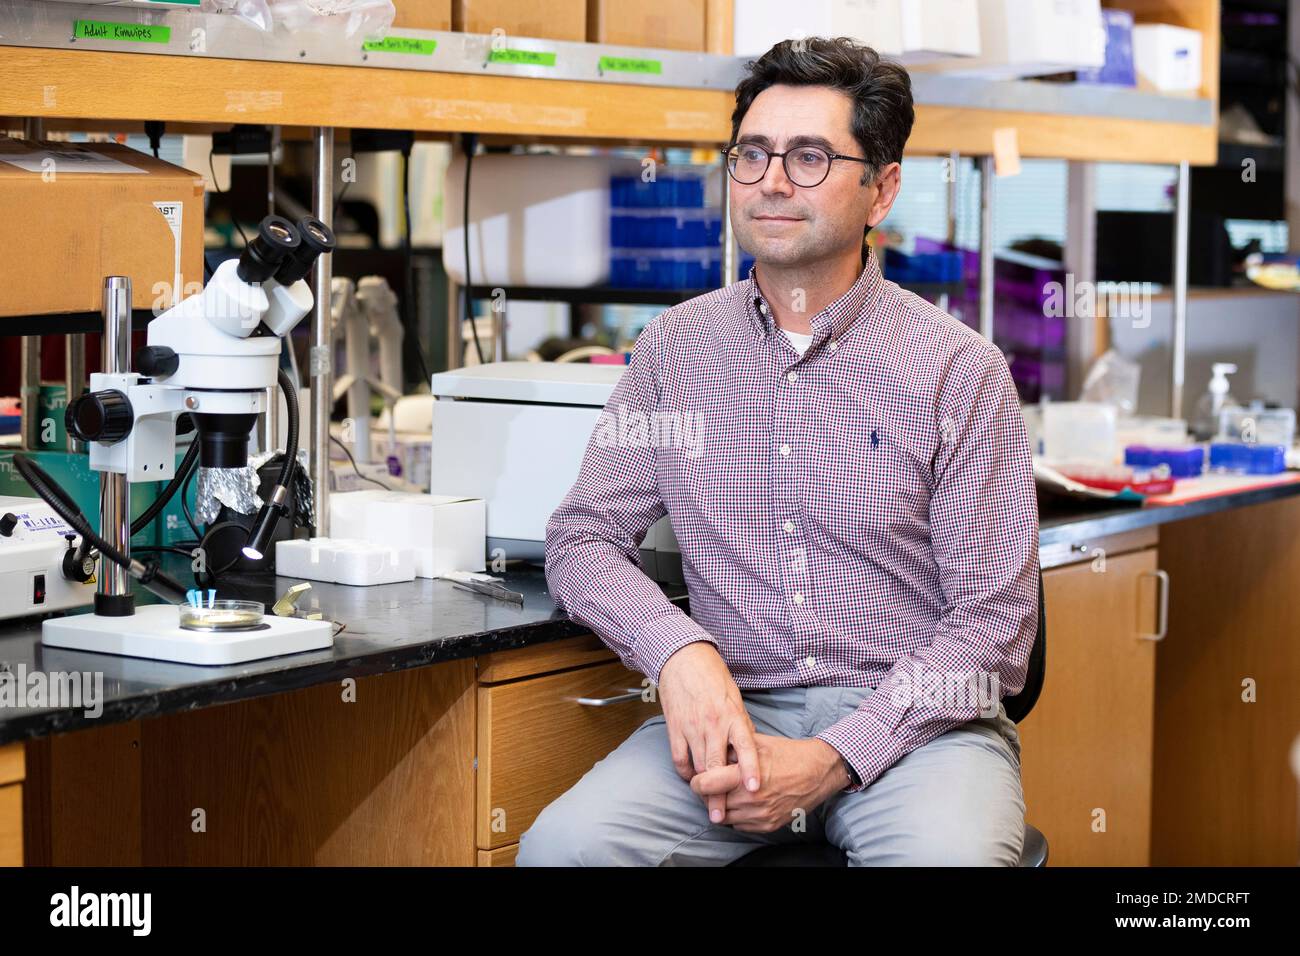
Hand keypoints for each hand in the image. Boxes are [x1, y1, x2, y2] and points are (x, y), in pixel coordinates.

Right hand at [657, 642, 760, 824]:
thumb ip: (741, 727)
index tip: (754, 789)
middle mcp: (713, 724)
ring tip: (708, 805)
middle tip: (720, 816)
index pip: (745, 747)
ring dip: (702, 788)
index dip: (750, 769)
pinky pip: (679, 759)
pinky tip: (691, 779)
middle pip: (716, 767)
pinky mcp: (674, 728)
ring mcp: (692, 727)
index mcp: (733, 715)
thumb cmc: (714, 678)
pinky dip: (685, 772)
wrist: (684, 659)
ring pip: (696, 766)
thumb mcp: (735, 700)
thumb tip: (747, 753)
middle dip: (718, 795)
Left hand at [690, 734, 849, 833]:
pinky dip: (736, 815)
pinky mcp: (768, 826)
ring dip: (721, 807)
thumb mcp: (757, 743)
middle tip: (711, 786)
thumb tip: (711, 754)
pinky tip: (742, 802)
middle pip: (712, 804)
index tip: (698, 779)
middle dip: (708, 795)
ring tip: (727, 793)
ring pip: (724, 818)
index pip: (705, 785)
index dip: (697, 782)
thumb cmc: (788, 754)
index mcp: (744, 775)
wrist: (818, 772)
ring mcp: (759, 815)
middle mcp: (750, 799)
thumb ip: (732, 750)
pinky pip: (740, 826)